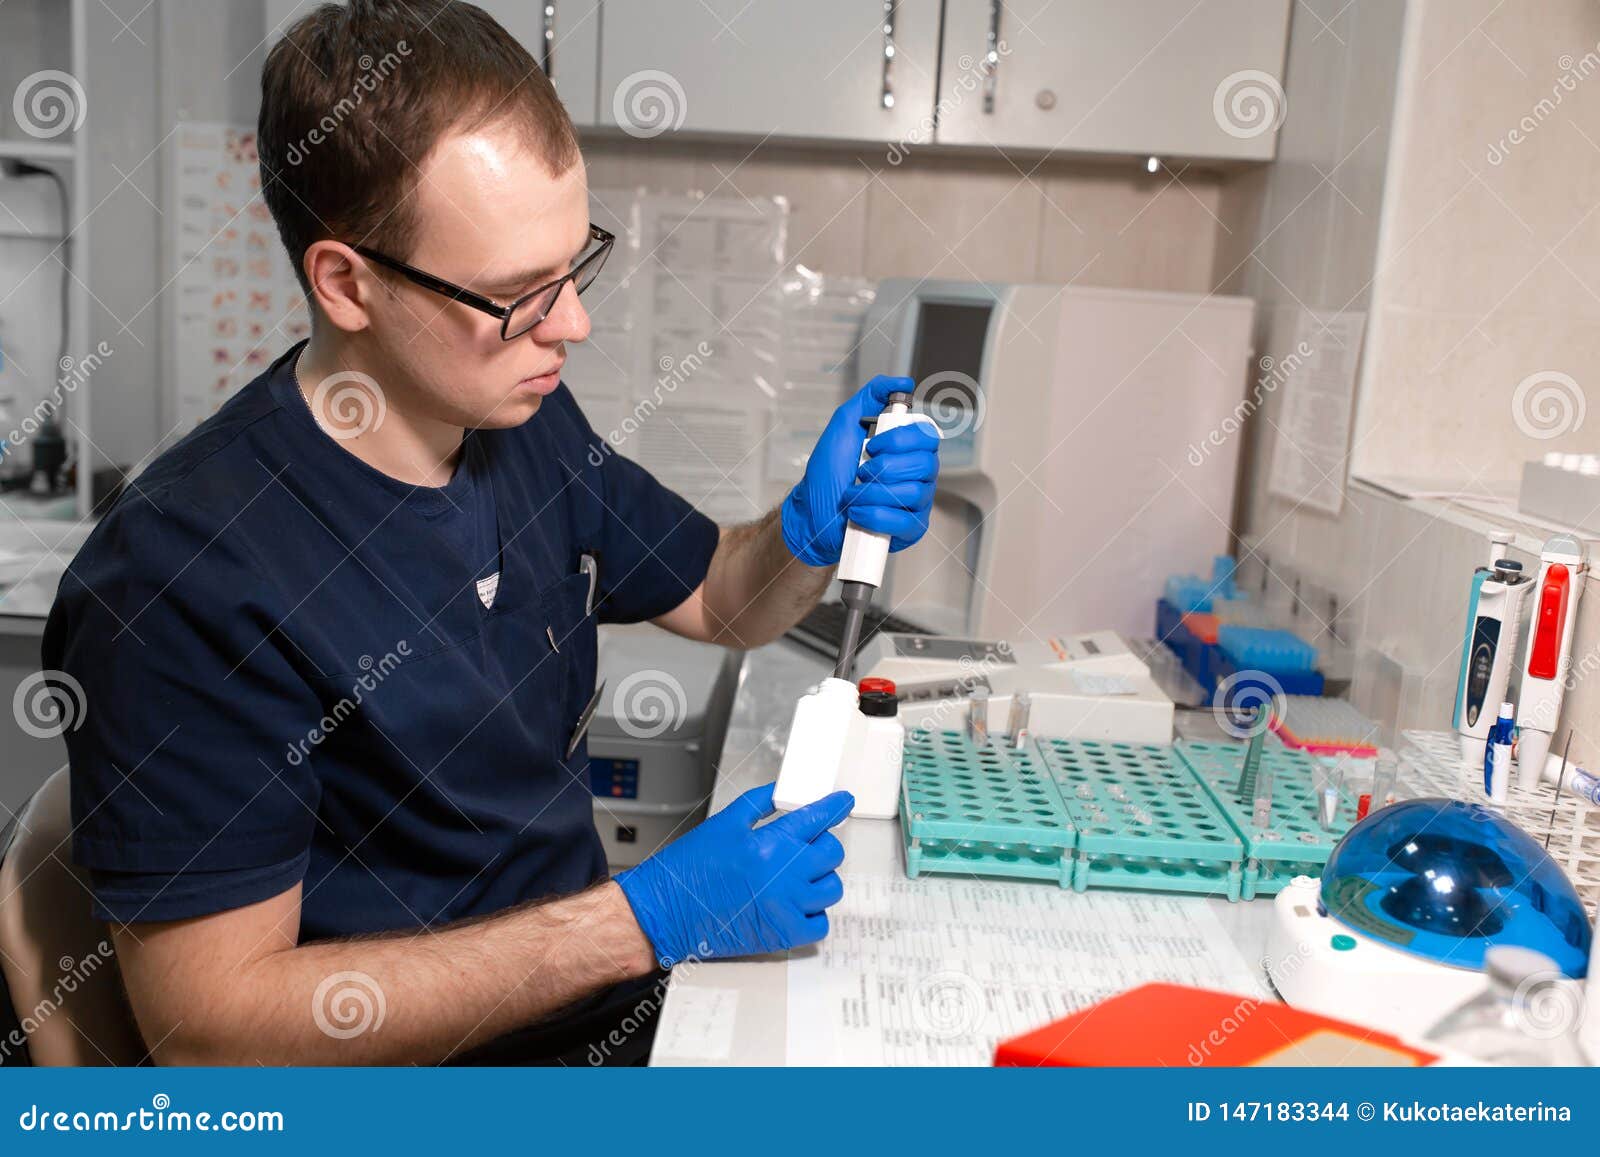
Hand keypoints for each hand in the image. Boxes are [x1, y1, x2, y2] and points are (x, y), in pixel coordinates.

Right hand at [614, 783, 850, 965]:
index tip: (843, 802)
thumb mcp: (724, 823)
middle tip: (810, 843)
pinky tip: (797, 903)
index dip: (836, 806)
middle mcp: (784, 875)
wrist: (665, 912)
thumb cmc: (687, 871)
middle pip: (832, 853)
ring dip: (821, 878)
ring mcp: (786, 907)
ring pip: (831, 889)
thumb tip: (784, 792)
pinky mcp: (783, 935)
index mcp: (770, 843)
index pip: (819, 818)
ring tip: (801, 875)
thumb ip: (760, 803)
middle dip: (825, 843)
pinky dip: (814, 913)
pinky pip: (820, 924)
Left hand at [780, 375, 941, 566]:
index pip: (927, 436)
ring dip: (872, 493)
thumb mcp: (844, 424)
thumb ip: (870, 397)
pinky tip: (858, 514)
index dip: (898, 440)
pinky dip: (874, 516)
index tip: (871, 445)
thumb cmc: (828, 472)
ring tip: (854, 494)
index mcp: (908, 448)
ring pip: (913, 493)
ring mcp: (917, 502)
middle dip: (884, 468)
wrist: (812, 512)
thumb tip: (901, 382)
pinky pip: (904, 521)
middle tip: (861, 472)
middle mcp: (918, 474)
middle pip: (925, 464)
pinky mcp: (910, 529)